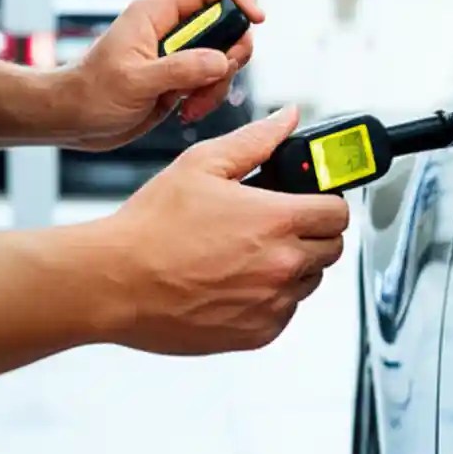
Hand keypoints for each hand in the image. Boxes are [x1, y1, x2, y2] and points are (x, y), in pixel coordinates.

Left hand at [58, 0, 265, 151]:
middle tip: (219, 76)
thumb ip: (180, 69)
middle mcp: (168, 31)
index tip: (257, 17)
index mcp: (154, 16)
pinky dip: (208, 97)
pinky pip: (210, 81)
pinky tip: (186, 111)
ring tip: (192, 104)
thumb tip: (220, 61)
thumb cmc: (89, 93)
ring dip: (218, 83)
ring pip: (221, 58)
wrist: (72, 120)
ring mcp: (174, 56)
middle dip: (230, 54)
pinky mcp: (177, 79)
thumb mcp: (136, 81)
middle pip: (223, 26)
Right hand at [89, 106, 348, 354]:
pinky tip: (235, 283)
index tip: (310, 202)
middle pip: (331, 249)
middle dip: (311, 234)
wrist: (114, 282)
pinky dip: (269, 300)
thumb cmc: (151, 227)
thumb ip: (255, 140)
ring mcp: (272, 304)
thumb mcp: (202, 164)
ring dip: (291, 268)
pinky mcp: (257, 334)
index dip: (326, 203)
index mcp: (277, 220)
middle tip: (275, 226)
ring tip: (247, 254)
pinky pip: (284, 314)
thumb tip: (288, 120)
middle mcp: (282, 265)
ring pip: (309, 283)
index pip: (338, 213)